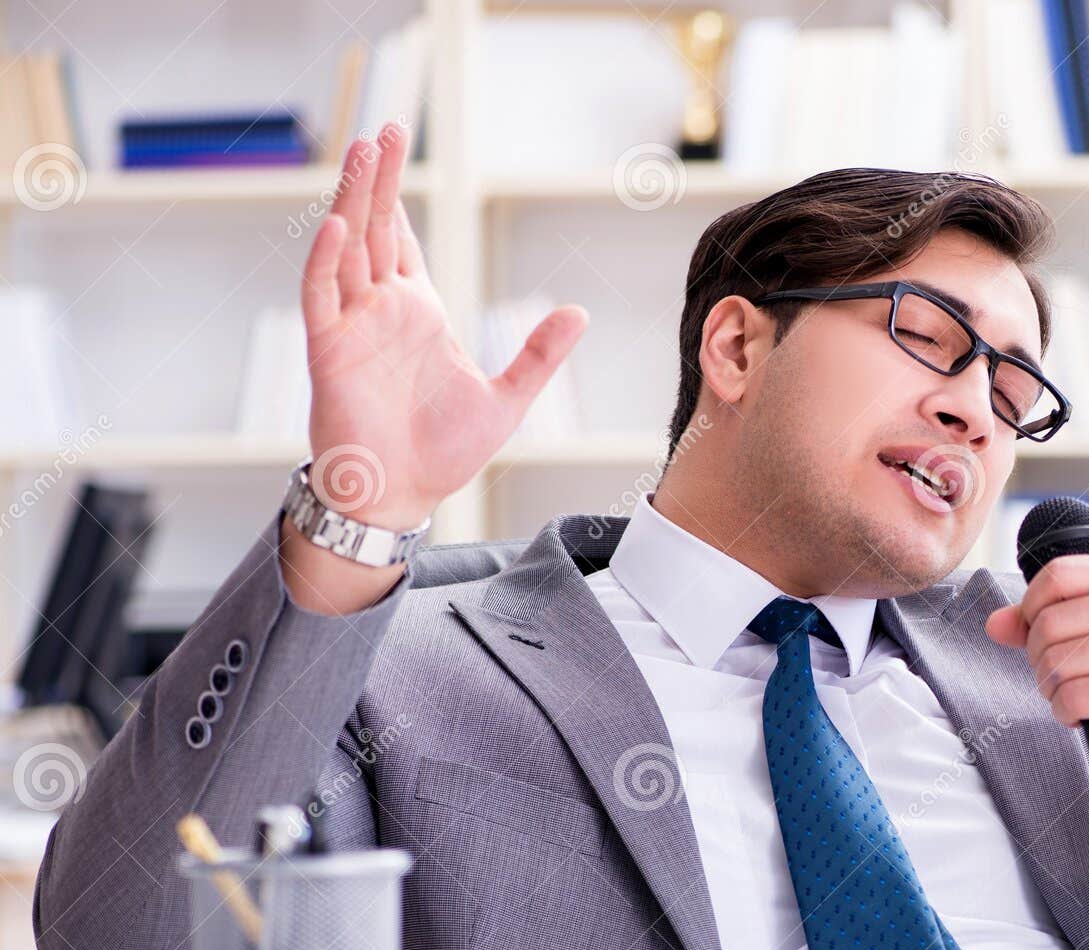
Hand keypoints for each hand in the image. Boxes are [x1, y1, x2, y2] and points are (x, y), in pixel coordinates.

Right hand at [300, 121, 587, 529]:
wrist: (401, 496)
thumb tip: (579, 312)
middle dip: (378, 179)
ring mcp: (352, 327)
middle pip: (375, 228)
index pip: (401, 239)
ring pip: (346, 248)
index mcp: (419, 313)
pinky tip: (339, 227)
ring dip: (352, 201)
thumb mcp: (507, 399)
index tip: (395, 146)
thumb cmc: (444, 453)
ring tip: (362, 153)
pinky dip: (327, 261)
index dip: (397, 194)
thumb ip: (539, 355)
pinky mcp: (329, 352)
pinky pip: (321, 297)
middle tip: (383, 128)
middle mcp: (381, 310)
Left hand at [985, 556, 1088, 885]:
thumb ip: (1052, 623)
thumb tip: (996, 622)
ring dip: (1054, 690)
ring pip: (1055, 662)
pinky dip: (1067, 714)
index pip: (1057, 575)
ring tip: (1082, 699)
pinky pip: (1070, 697)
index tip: (1039, 637)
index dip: (1031, 608)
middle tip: (1065, 680)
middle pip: (1047, 623)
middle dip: (1040, 660)